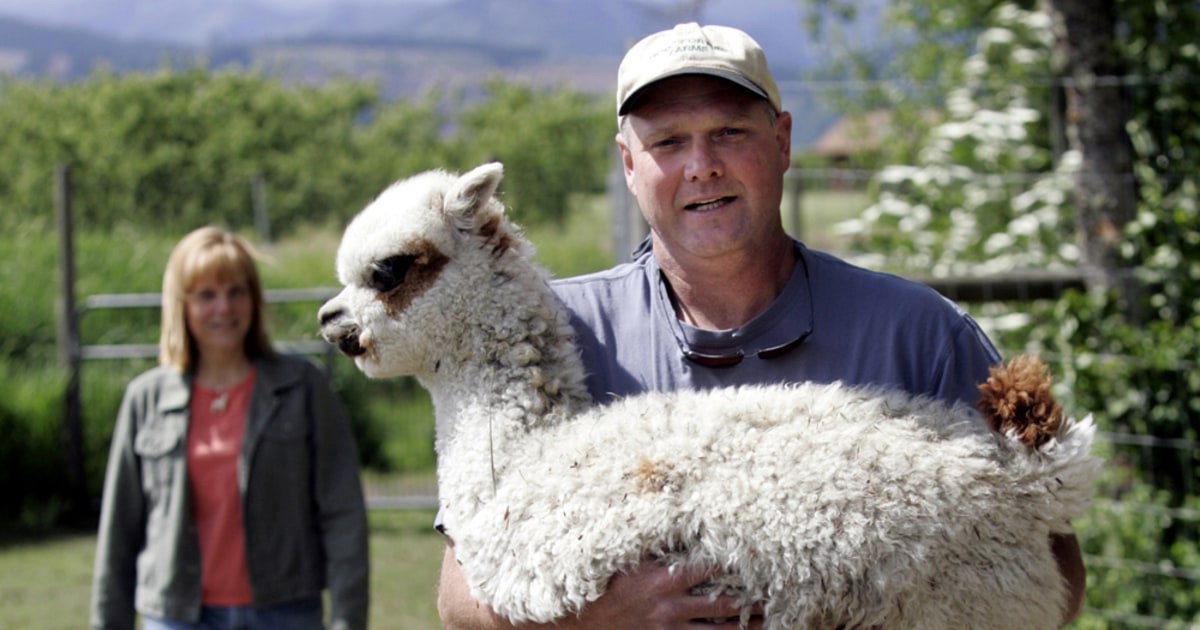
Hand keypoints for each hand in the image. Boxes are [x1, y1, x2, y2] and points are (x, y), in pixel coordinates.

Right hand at [562, 559, 762, 629]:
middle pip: (722, 605)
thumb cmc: (606, 584)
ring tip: (768, 620)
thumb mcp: (629, 559)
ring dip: (744, 627)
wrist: (583, 621)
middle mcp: (670, 606)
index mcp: (662, 580)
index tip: (758, 556)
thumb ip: (656, 544)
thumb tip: (679, 517)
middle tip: (775, 594)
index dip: (734, 563)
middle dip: (750, 601)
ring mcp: (669, 629)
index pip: (708, 569)